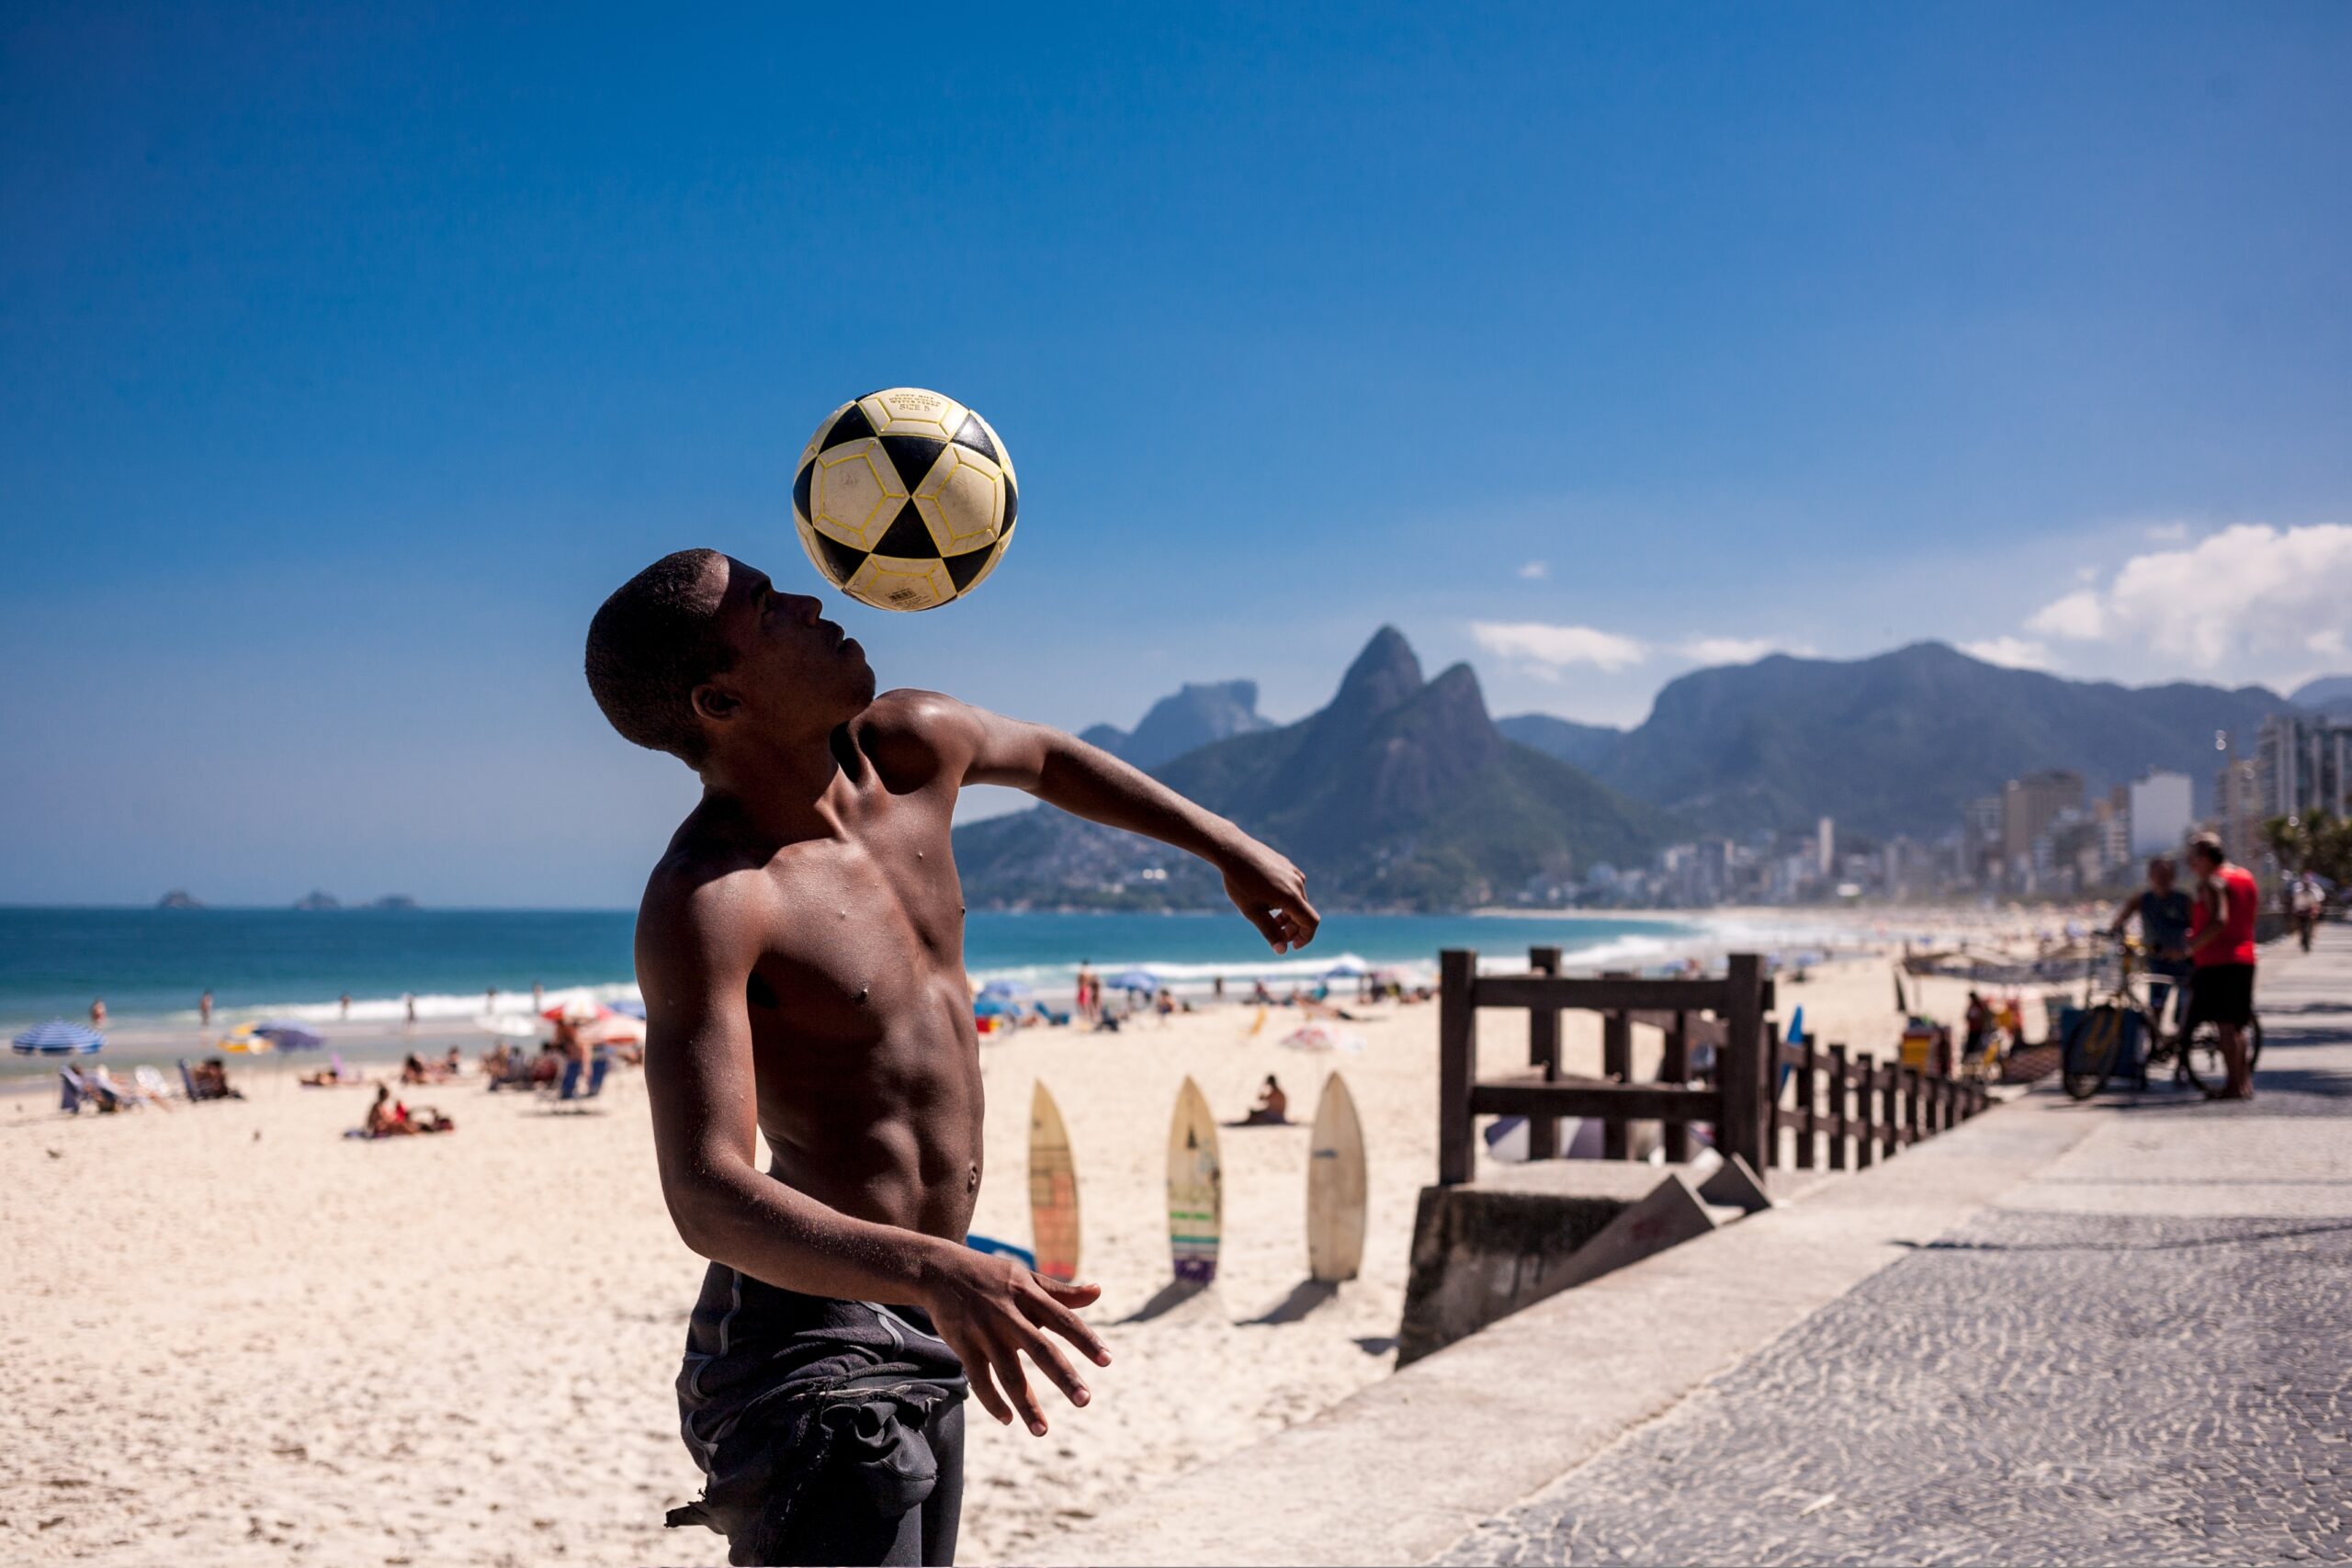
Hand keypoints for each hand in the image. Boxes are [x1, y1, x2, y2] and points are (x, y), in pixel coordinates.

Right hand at [921, 1248, 1109, 1435]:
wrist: (940, 1270)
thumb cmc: (992, 1276)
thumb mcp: (1027, 1278)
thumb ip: (1062, 1292)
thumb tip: (1099, 1292)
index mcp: (1029, 1295)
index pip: (1064, 1319)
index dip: (1086, 1339)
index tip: (1107, 1360)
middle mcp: (1009, 1314)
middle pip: (1041, 1349)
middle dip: (1063, 1376)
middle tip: (1085, 1400)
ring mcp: (985, 1331)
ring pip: (1009, 1373)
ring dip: (1026, 1404)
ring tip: (1042, 1431)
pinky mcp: (963, 1345)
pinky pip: (980, 1379)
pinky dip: (993, 1401)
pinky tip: (1008, 1420)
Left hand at [1219, 836, 1319, 953]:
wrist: (1233, 850)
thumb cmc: (1240, 882)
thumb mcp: (1252, 911)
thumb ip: (1269, 932)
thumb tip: (1282, 951)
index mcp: (1291, 896)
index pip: (1311, 922)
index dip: (1305, 938)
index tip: (1291, 945)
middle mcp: (1297, 883)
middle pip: (1304, 913)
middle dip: (1293, 929)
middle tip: (1276, 936)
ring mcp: (1293, 872)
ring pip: (1298, 900)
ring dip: (1288, 915)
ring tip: (1269, 919)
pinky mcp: (1287, 866)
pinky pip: (1293, 888)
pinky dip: (1286, 900)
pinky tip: (1267, 900)